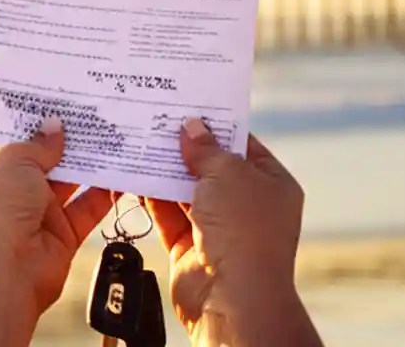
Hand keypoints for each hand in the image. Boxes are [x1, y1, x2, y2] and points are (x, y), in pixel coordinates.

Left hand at [0, 117, 110, 346]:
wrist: (1, 271)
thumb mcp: (12, 159)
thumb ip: (39, 143)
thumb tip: (56, 127)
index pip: (6, 137)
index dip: (29, 118)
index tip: (55, 97)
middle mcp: (8, 190)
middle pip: (42, 158)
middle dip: (65, 137)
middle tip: (94, 108)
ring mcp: (35, 213)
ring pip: (69, 181)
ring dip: (90, 161)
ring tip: (116, 130)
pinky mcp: (62, 234)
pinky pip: (88, 208)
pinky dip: (106, 192)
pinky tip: (125, 168)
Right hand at [148, 118, 320, 345]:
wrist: (231, 299)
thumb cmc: (243, 232)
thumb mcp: (228, 174)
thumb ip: (206, 149)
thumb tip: (190, 127)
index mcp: (271, 184)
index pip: (243, 145)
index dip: (216, 125)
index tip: (188, 105)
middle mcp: (247, 206)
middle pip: (212, 167)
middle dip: (185, 147)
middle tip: (156, 118)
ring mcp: (218, 228)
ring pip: (186, 190)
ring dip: (164, 170)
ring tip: (138, 139)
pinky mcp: (190, 246)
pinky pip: (168, 214)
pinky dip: (152, 197)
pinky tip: (132, 174)